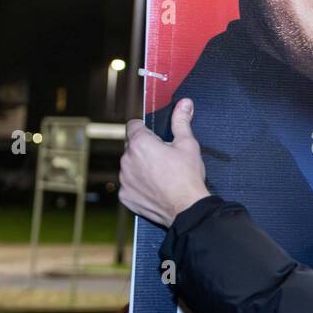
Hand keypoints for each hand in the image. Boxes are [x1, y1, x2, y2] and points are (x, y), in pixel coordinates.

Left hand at [118, 98, 210, 228]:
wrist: (187, 209)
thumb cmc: (187, 176)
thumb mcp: (187, 144)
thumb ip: (181, 121)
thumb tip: (185, 103)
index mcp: (140, 143)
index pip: (133, 126)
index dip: (144, 129)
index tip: (154, 136)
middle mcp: (126, 160)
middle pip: (131, 147)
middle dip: (144, 149)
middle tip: (164, 158)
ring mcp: (124, 180)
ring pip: (129, 166)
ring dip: (140, 167)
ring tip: (161, 175)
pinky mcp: (125, 196)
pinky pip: (129, 185)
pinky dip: (138, 185)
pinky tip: (155, 188)